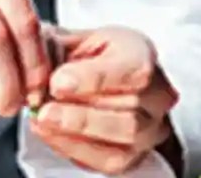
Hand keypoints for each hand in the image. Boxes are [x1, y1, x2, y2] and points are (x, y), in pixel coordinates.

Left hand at [30, 27, 178, 175]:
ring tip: (44, 121)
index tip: (59, 83)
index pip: (132, 69)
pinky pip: (111, 159)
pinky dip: (76, 148)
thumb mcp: (69, 40)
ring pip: (123, 136)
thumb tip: (46, 72)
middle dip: (80, 113)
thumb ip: (57, 51)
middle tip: (44, 109)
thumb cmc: (82, 59)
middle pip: (129, 108)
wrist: (91, 83)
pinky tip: (51, 134)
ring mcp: (151, 128)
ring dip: (77, 132)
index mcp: (141, 53)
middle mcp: (157, 92)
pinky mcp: (135, 155)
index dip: (94, 79)